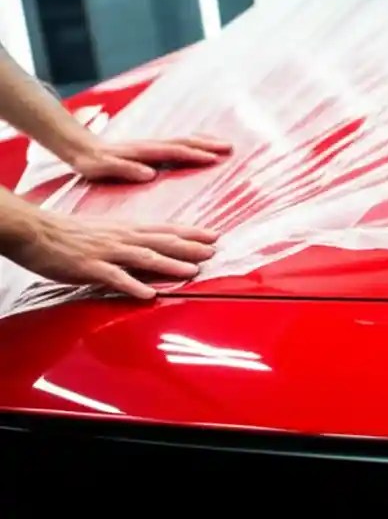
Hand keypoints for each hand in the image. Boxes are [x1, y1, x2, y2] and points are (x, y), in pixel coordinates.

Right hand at [2, 212, 218, 299]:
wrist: (36, 231)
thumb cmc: (69, 233)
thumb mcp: (106, 230)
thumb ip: (129, 238)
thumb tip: (150, 245)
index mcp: (126, 228)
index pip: (164, 229)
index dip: (190, 232)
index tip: (214, 235)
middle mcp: (121, 238)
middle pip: (161, 241)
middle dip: (189, 247)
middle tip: (214, 252)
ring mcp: (107, 252)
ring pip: (144, 257)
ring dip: (169, 265)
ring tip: (192, 272)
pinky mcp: (90, 267)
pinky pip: (114, 278)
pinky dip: (132, 285)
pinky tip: (148, 294)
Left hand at [65, 136, 231, 182]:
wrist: (79, 147)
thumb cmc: (90, 162)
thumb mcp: (101, 168)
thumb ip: (125, 170)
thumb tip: (150, 173)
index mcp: (143, 152)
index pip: (174, 151)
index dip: (195, 154)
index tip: (215, 158)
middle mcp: (151, 145)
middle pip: (185, 141)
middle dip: (208, 144)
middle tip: (230, 148)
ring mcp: (152, 144)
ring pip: (184, 140)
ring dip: (205, 141)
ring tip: (225, 145)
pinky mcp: (151, 148)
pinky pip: (178, 143)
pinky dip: (195, 142)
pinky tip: (202, 146)